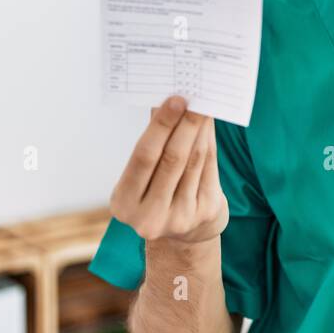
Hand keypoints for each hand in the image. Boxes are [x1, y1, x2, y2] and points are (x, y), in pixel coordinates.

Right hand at [108, 95, 228, 244]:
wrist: (184, 235)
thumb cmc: (157, 193)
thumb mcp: (144, 176)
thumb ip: (152, 144)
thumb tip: (164, 101)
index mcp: (124, 204)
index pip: (144, 157)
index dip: (161, 126)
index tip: (175, 100)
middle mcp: (149, 216)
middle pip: (172, 159)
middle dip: (185, 124)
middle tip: (195, 97)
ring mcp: (180, 218)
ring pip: (194, 162)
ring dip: (200, 130)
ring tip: (204, 106)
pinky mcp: (205, 214)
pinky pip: (209, 169)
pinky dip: (209, 144)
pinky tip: (209, 127)